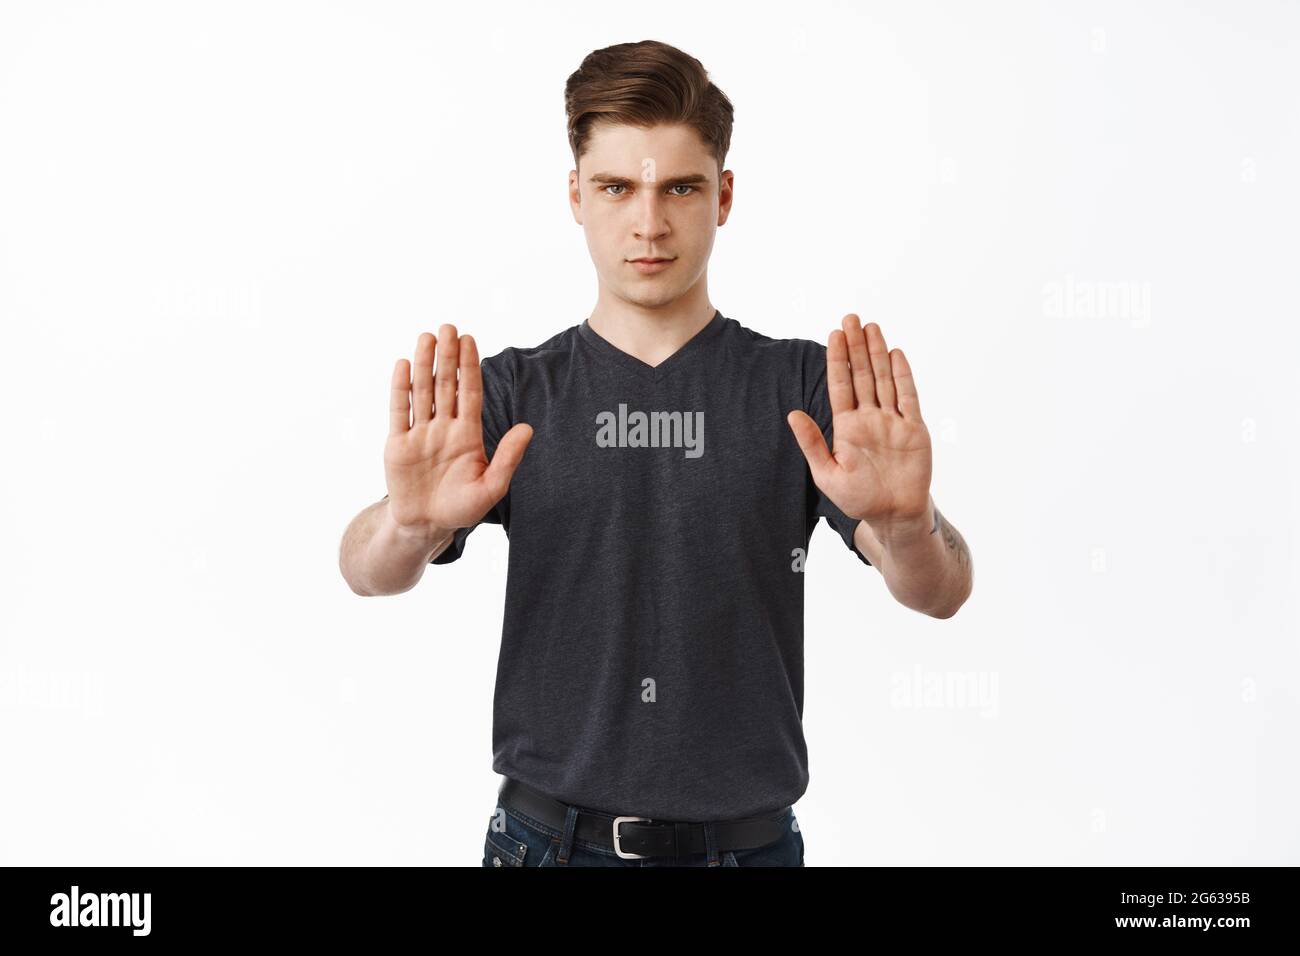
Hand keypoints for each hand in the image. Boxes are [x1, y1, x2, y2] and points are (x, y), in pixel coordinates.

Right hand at [384, 324, 532, 537]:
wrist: (426, 525)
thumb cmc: (462, 508)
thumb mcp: (491, 487)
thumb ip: (508, 457)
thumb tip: (527, 428)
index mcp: (467, 434)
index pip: (469, 392)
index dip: (469, 366)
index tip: (469, 340)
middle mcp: (443, 427)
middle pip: (445, 385)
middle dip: (447, 357)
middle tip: (448, 327)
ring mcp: (420, 433)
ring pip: (422, 391)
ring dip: (423, 364)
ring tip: (426, 337)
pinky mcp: (397, 443)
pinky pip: (399, 411)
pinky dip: (400, 388)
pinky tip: (403, 365)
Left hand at [786, 315, 932, 534]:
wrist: (894, 516)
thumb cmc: (858, 499)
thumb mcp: (827, 474)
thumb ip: (812, 443)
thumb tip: (792, 414)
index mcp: (846, 427)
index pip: (840, 385)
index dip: (837, 360)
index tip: (833, 335)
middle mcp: (869, 418)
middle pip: (862, 375)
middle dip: (856, 347)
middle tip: (850, 318)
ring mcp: (892, 421)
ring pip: (884, 379)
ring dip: (877, 353)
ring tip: (871, 327)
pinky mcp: (913, 428)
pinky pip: (908, 397)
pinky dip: (902, 375)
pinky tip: (895, 354)